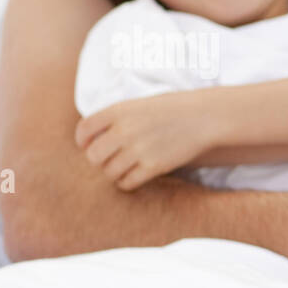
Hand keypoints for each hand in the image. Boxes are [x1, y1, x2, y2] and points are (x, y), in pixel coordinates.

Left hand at [76, 92, 208, 189]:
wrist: (204, 117)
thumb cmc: (172, 110)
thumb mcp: (139, 105)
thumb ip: (115, 118)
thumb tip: (92, 139)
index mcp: (118, 111)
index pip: (83, 131)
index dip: (83, 142)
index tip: (89, 146)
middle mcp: (125, 130)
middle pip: (93, 156)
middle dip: (99, 160)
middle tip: (110, 160)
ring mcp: (139, 149)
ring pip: (109, 172)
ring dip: (113, 173)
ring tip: (124, 169)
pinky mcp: (154, 166)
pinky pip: (127, 182)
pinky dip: (127, 183)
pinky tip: (134, 177)